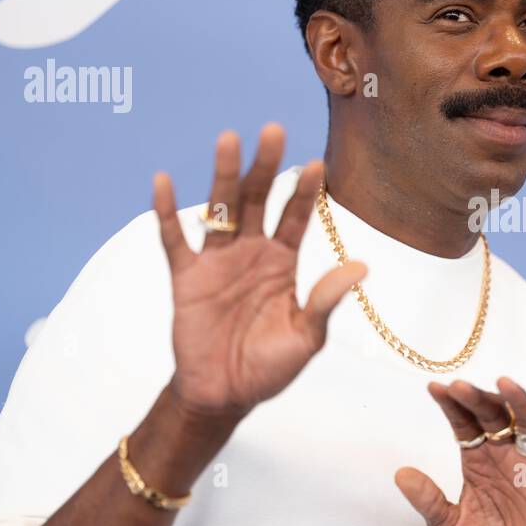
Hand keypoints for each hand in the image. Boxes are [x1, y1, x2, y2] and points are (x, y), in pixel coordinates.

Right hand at [153, 124, 365, 422]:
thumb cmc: (268, 367)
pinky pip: (174, 240)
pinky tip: (164, 182)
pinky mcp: (186, 278)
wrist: (225, 395)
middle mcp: (250, 253)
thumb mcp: (306, 337)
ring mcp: (217, 261)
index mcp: (282, 263)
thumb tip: (360, 266)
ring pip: (221, 210)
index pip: (296, 218)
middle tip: (273, 130)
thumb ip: (326, 300)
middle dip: (265, 167)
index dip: (305, 192)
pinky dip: (168, 213)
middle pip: (258, 200)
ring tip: (230, 140)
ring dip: (224, 176)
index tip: (316, 163)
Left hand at [394, 377, 525, 525]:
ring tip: (504, 384)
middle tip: (460, 386)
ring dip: (518, 403)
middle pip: (494, 417)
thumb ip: (429, 501)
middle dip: (477, 399)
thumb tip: (400, 474)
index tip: (435, 387)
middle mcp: (504, 458)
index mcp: (478, 463)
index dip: (452, 406)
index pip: (464, 424)